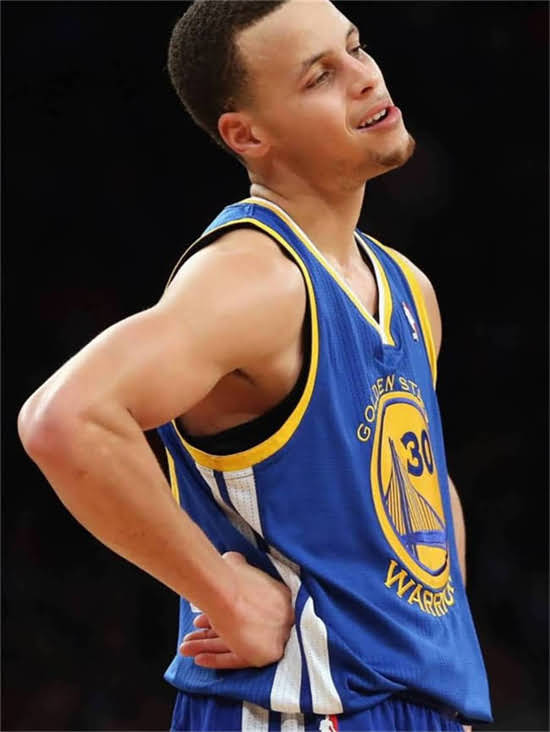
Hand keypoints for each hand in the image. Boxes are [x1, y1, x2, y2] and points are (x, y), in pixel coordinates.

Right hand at [180, 551, 293, 668]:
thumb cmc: (231, 577)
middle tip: (194, 630)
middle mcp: (279, 621)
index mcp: (279, 596)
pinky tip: (199, 659)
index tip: (207, 615)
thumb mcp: (236, 563)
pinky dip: (215, 659)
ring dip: (208, 645)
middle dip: (211, 632)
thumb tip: (231, 559)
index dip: (225, 612)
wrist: (227, 593)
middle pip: (240, 629)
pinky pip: (235, 660)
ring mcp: (270, 640)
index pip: (252, 609)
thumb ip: (237, 564)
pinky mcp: (259, 657)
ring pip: (233, 644)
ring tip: (186, 646)